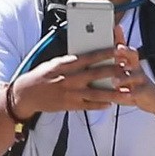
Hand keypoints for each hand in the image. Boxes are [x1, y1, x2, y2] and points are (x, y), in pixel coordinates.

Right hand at [11, 37, 139, 115]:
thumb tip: (84, 56)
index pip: (89, 57)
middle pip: (96, 74)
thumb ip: (70, 60)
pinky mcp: (68, 105)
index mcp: (65, 66)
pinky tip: (110, 104)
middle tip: (128, 68)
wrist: (26, 95)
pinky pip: (87, 106)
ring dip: (112, 93)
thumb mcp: (53, 63)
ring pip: (95, 93)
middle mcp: (69, 79)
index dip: (105, 53)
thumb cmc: (40, 77)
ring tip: (126, 92)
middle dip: (114, 71)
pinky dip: (99, 105)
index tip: (118, 49)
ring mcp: (70, 94)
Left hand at [107, 29, 154, 113]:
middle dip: (124, 51)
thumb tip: (88, 56)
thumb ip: (106, 65)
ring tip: (115, 81)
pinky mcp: (144, 91)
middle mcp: (134, 66)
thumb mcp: (119, 72)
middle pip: (132, 55)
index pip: (122, 46)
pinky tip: (126, 95)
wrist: (150, 97)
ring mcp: (140, 78)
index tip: (114, 27)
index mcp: (125, 61)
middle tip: (117, 49)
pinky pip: (138, 92)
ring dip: (125, 77)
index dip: (119, 36)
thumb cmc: (128, 84)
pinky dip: (131, 93)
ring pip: (134, 74)